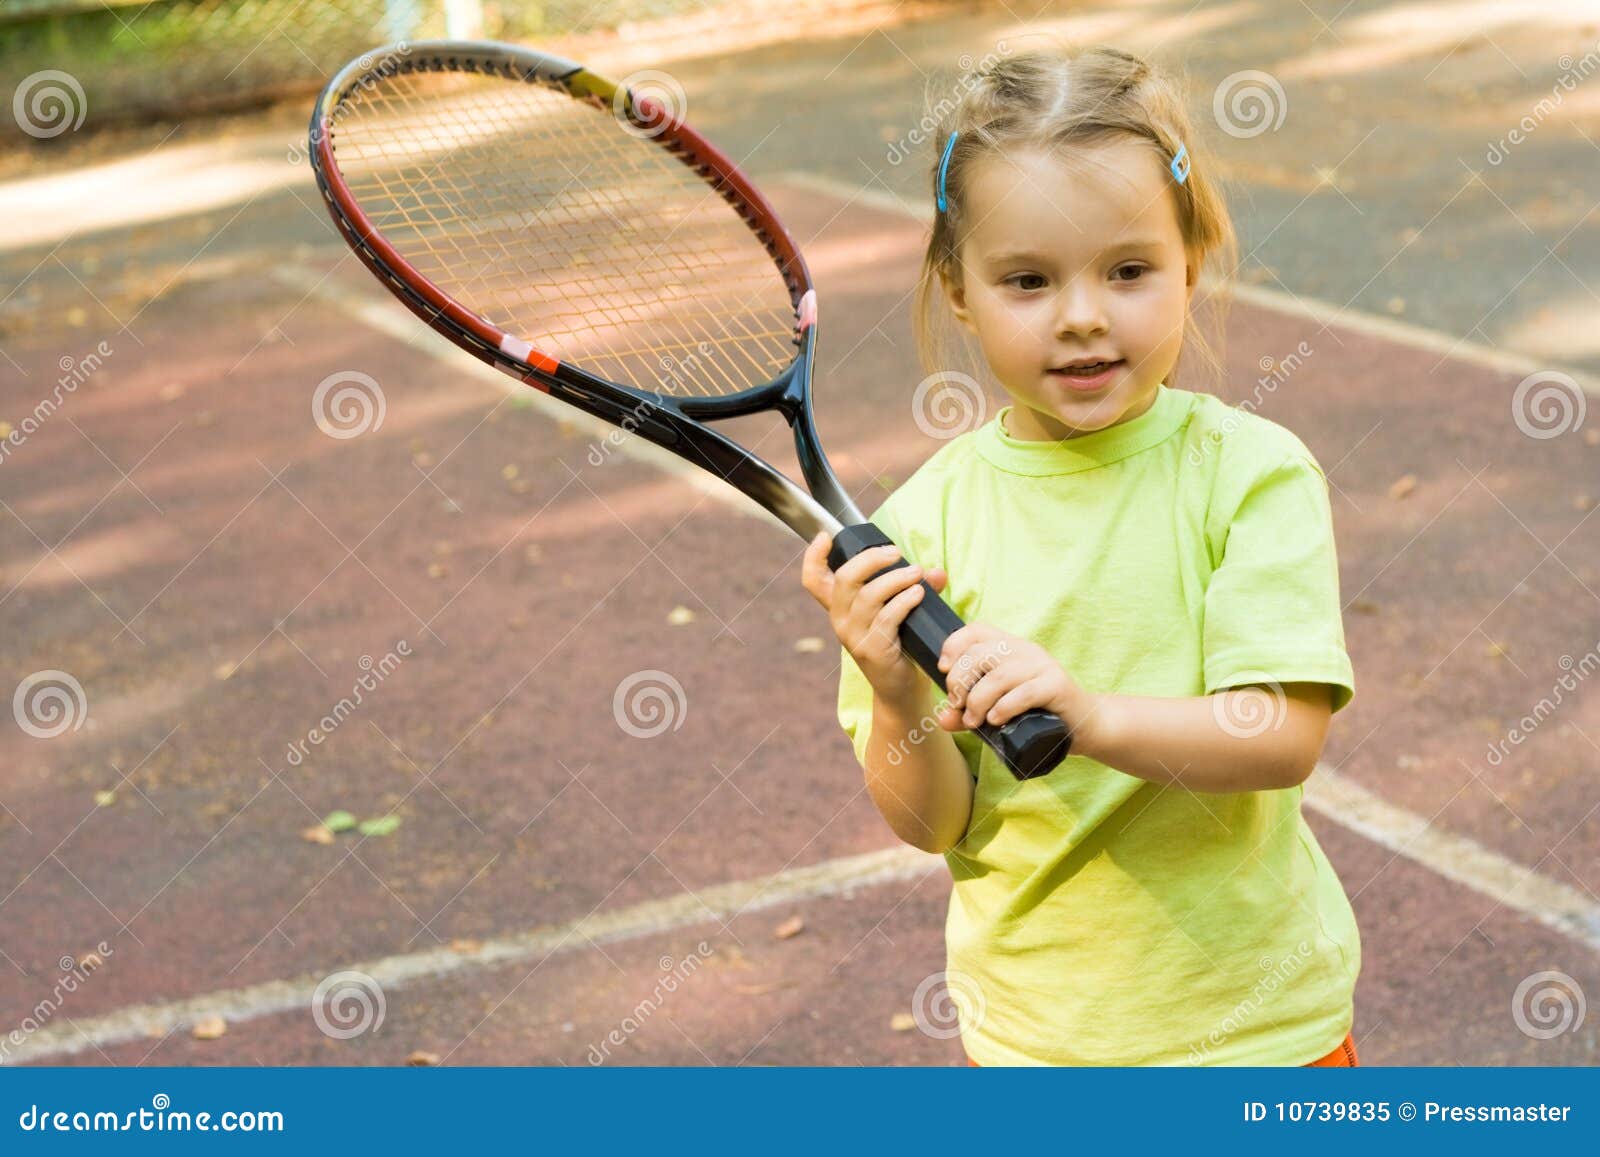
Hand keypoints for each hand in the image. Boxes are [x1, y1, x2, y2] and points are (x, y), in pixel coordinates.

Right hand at [800, 531, 948, 708]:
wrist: (900, 691)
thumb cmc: (898, 645)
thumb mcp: (899, 612)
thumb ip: (912, 588)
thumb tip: (935, 572)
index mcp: (840, 608)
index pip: (813, 580)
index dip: (813, 556)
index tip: (826, 537)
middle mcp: (840, 621)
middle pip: (844, 578)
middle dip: (870, 558)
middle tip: (895, 552)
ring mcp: (854, 637)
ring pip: (868, 596)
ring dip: (895, 579)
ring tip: (916, 573)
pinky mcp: (872, 650)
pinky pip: (886, 618)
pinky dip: (904, 601)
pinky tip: (919, 593)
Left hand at [935, 623, 1086, 732]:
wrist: (1084, 726)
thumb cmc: (1036, 715)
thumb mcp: (996, 711)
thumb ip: (968, 713)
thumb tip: (942, 719)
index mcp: (1010, 647)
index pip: (977, 630)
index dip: (954, 645)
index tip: (943, 670)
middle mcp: (1026, 650)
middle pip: (981, 653)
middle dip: (960, 681)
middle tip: (958, 706)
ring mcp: (1043, 666)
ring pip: (998, 676)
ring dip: (978, 700)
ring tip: (974, 721)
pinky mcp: (1057, 686)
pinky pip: (1024, 692)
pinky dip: (1003, 708)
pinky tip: (995, 720)